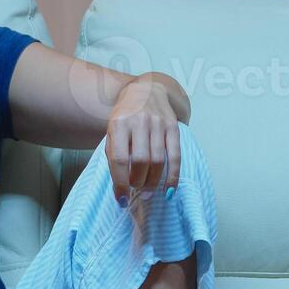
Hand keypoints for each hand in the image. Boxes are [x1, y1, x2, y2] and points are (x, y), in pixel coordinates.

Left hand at [107, 75, 181, 204]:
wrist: (147, 90)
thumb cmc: (125, 117)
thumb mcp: (112, 131)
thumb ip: (114, 154)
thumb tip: (119, 187)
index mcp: (119, 123)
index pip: (120, 158)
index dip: (120, 182)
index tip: (121, 198)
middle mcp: (140, 122)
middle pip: (141, 161)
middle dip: (138, 182)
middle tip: (136, 190)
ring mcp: (159, 124)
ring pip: (158, 161)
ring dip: (153, 182)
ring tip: (147, 191)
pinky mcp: (173, 127)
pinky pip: (176, 156)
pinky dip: (173, 176)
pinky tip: (168, 190)